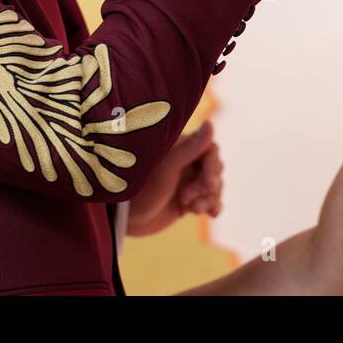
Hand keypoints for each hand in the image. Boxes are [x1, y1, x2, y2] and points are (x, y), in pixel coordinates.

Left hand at [125, 121, 223, 236]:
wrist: (127, 219)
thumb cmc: (142, 188)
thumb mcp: (169, 167)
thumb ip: (191, 147)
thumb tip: (211, 123)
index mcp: (180, 148)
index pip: (210, 150)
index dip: (212, 166)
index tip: (208, 182)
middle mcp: (186, 162)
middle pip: (215, 168)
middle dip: (208, 185)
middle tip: (187, 197)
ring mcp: (188, 182)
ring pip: (214, 186)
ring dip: (209, 198)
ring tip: (194, 208)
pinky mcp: (188, 200)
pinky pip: (211, 200)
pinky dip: (213, 205)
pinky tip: (211, 214)